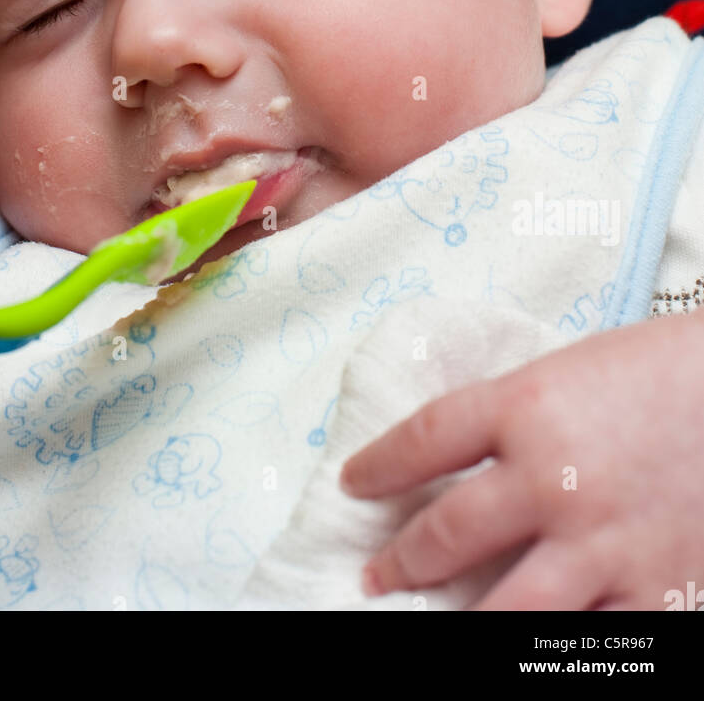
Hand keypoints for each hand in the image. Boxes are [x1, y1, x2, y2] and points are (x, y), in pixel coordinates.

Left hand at [339, 306, 703, 609]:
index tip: (354, 483)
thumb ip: (517, 417)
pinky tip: (530, 641)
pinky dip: (550, 647)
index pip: (425, 439)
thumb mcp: (573, 372)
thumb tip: (460, 461)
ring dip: (457, 622)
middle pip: (447, 535)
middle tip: (376, 576)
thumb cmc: (664, 372)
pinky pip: (587, 644)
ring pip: (503, 613)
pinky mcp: (659, 596)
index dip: (379, 465)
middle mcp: (555, 480)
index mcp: (529, 407)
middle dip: (401, 560)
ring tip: (431, 624)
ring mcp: (605, 546)